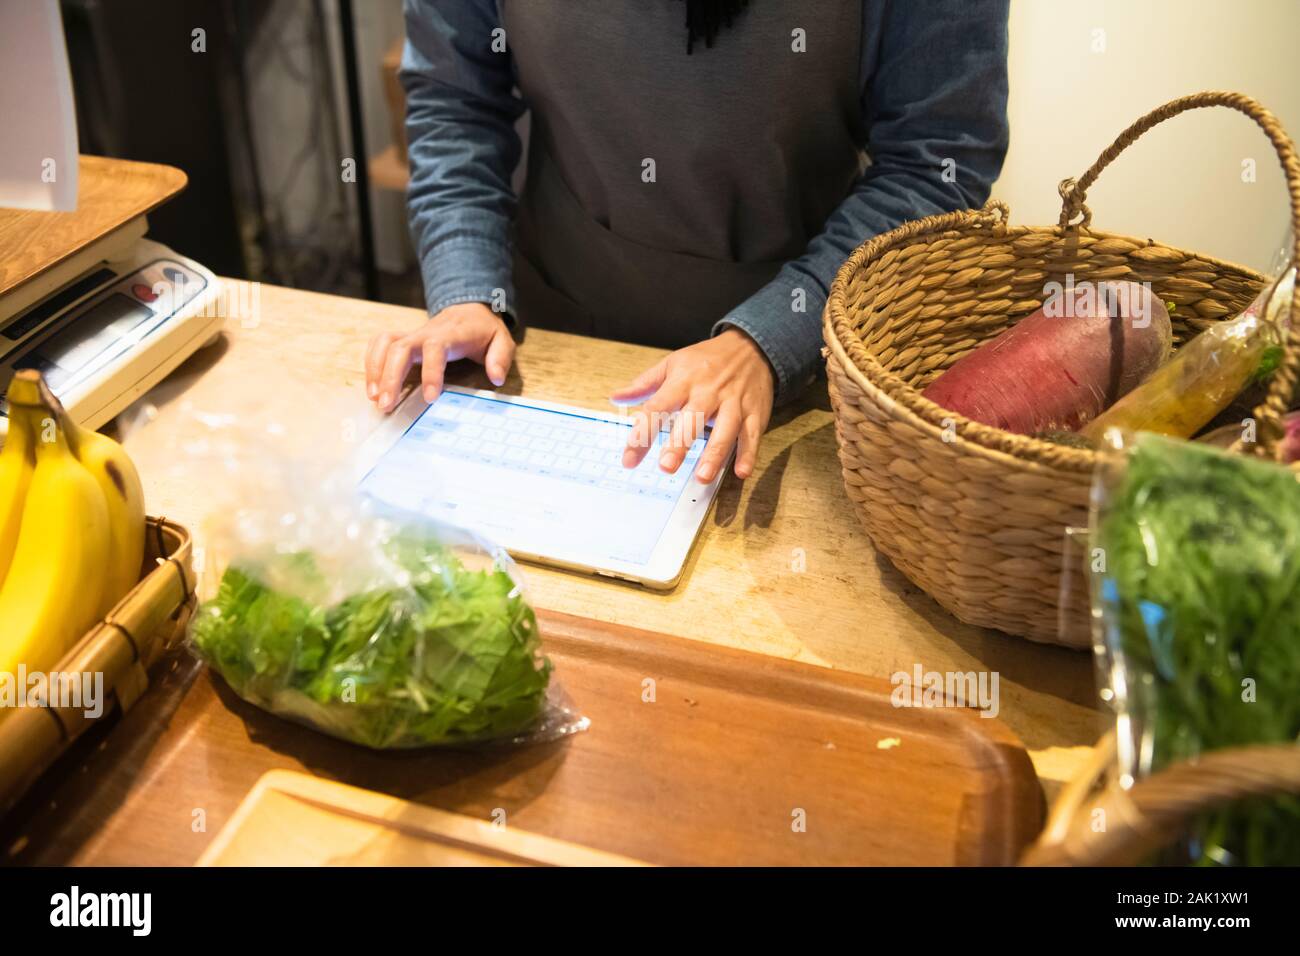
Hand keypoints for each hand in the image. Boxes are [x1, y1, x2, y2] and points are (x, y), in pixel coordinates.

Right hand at [365, 302, 513, 411]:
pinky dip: (371, 362)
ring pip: (385, 344)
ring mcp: (413, 334)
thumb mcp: (502, 340)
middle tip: (386, 404)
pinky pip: (380, 343)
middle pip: (400, 347)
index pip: (435, 348)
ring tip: (375, 398)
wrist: (469, 309)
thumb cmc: (484, 329)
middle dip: (390, 376)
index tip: (430, 398)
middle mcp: (426, 332)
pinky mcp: (404, 338)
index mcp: (451, 334)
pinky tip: (372, 386)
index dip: (431, 372)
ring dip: (375, 370)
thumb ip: (500, 358)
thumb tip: (496, 378)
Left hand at [611, 328, 774, 482]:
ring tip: (702, 476)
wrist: (750, 345)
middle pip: (692, 419)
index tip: (629, 460)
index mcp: (683, 380)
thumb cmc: (706, 359)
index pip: (657, 408)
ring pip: (725, 429)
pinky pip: (752, 434)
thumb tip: (615, 397)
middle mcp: (708, 391)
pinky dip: (748, 453)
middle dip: (680, 444)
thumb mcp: (672, 363)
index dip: (642, 434)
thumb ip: (644, 384)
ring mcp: (734, 402)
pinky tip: (741, 472)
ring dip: (714, 454)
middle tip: (666, 467)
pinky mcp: (755, 412)